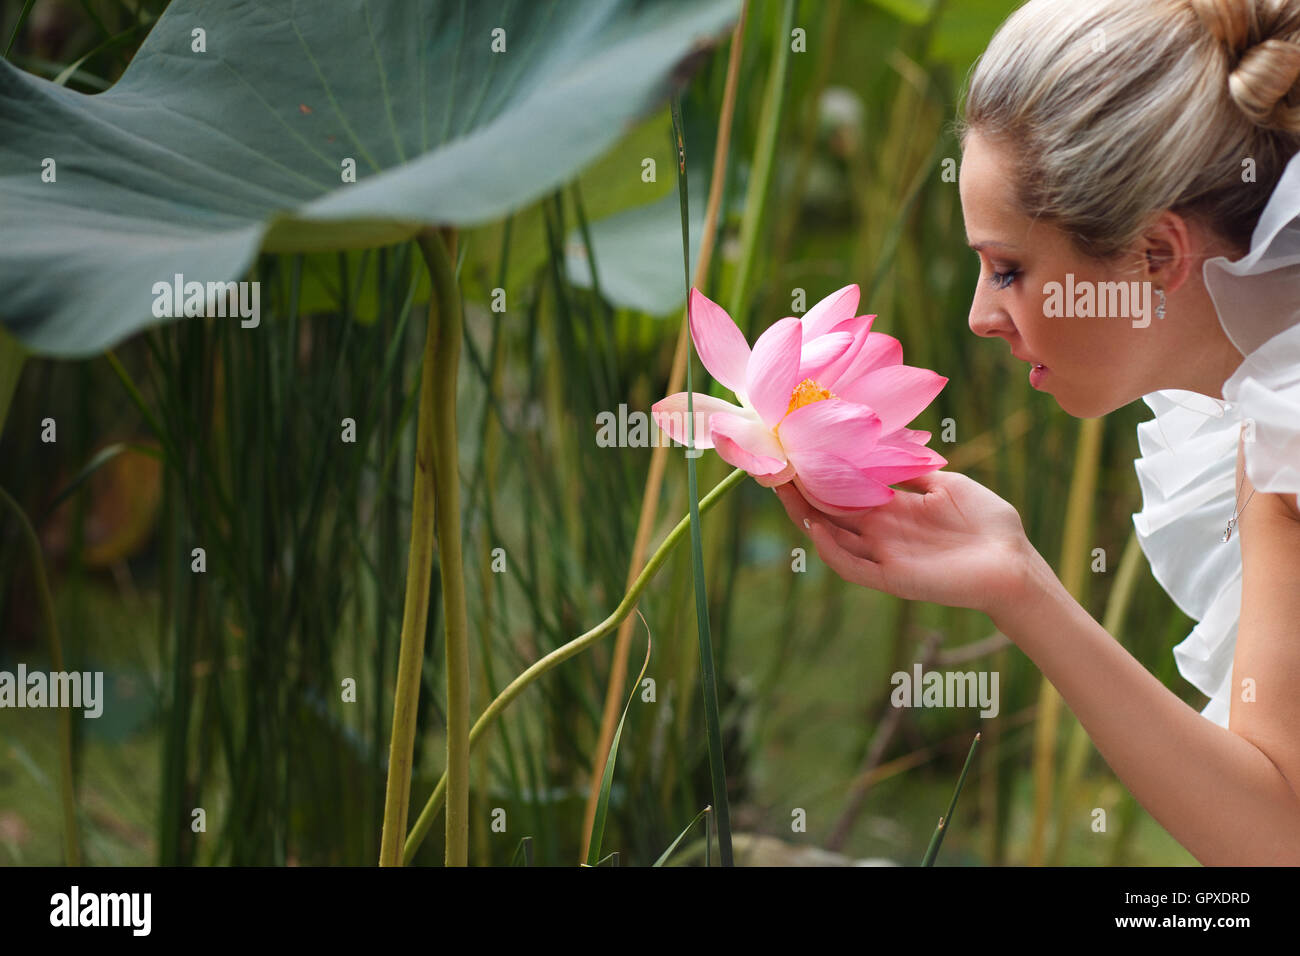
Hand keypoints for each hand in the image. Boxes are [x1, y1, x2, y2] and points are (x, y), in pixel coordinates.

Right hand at [773, 469, 1039, 618]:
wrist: (1015, 563)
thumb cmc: (988, 524)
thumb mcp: (948, 484)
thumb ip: (912, 470)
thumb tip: (882, 447)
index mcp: (893, 509)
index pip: (846, 490)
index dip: (820, 473)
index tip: (797, 450)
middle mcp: (882, 532)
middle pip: (829, 511)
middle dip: (801, 491)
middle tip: (775, 466)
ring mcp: (884, 556)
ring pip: (832, 538)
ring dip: (806, 517)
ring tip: (783, 491)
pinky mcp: (893, 578)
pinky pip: (853, 567)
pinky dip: (832, 549)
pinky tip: (817, 528)